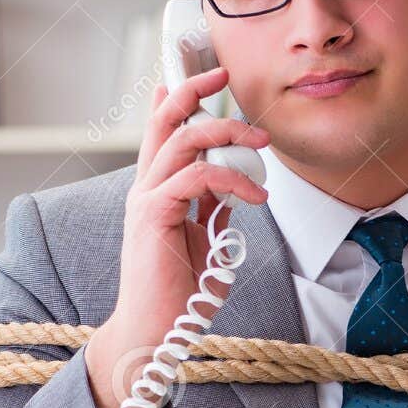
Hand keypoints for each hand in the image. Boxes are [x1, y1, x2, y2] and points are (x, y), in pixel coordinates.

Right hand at [85, 67, 268, 407]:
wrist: (155, 333)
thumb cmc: (176, 294)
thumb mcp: (204, 244)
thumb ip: (211, 214)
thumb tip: (231, 193)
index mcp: (155, 191)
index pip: (162, 131)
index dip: (179, 97)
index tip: (206, 75)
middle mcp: (146, 188)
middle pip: (164, 120)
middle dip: (195, 89)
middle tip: (226, 75)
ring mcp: (146, 200)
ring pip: (182, 139)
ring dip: (227, 131)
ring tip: (262, 142)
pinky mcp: (154, 217)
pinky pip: (195, 178)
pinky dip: (231, 180)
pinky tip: (256, 197)